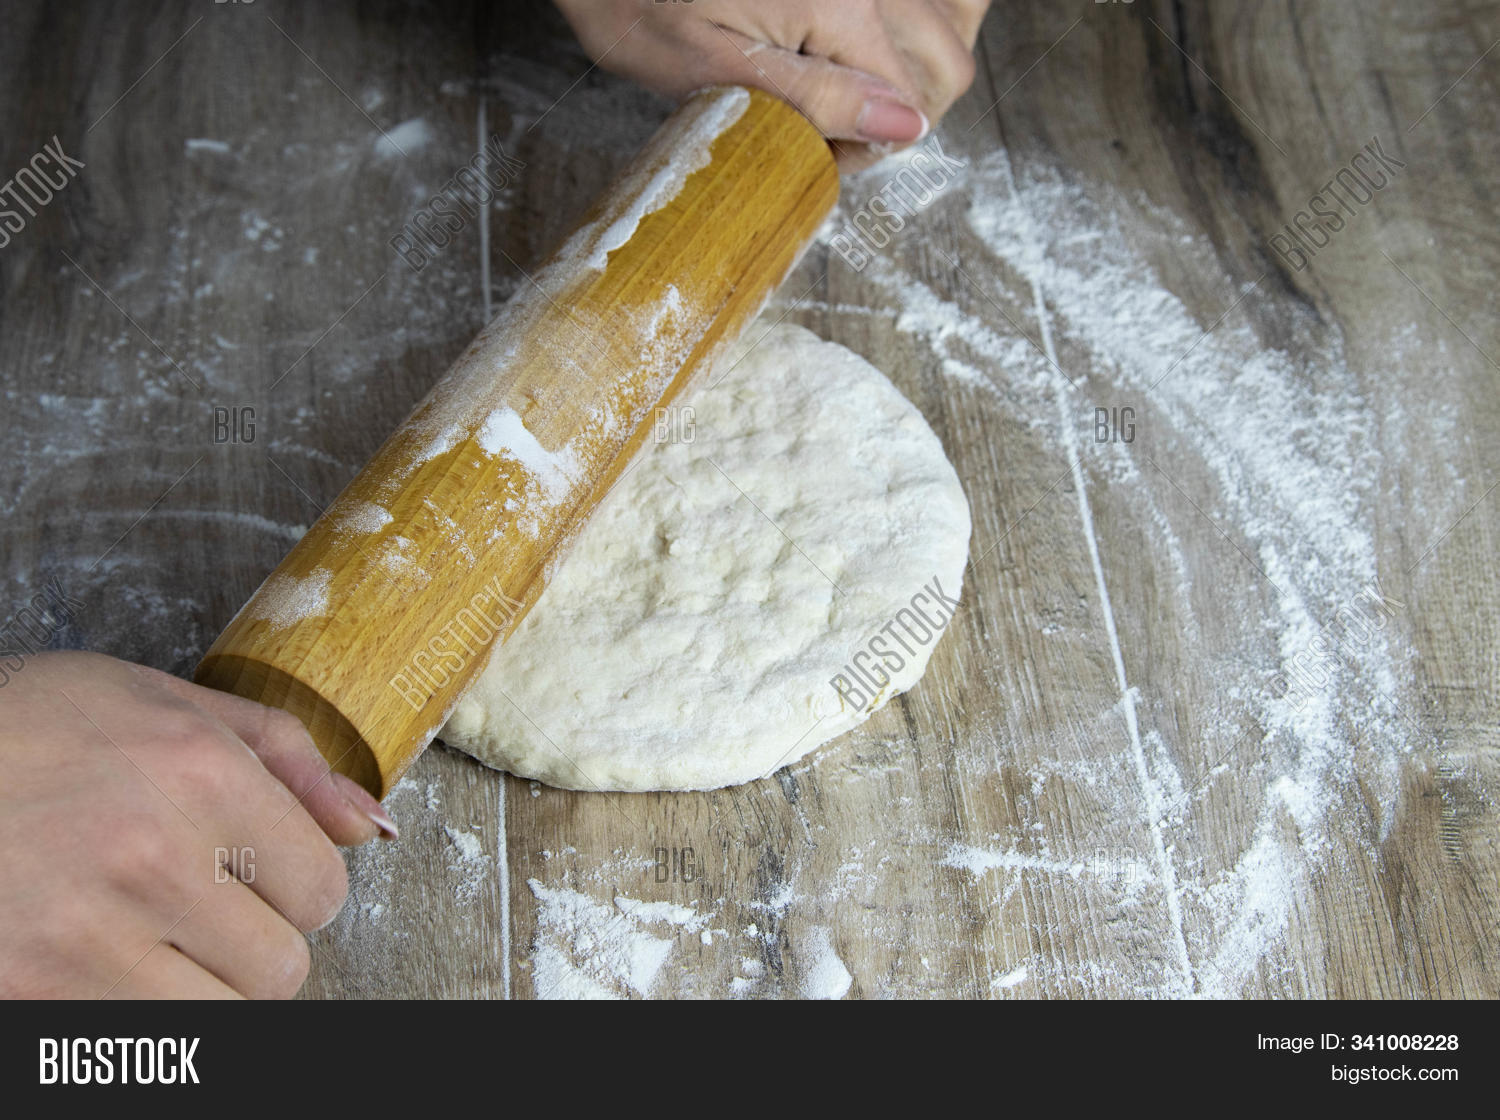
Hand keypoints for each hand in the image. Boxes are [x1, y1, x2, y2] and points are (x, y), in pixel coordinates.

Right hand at [0, 651, 396, 998]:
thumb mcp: (161, 701)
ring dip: (198, 990)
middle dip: (251, 944)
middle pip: (281, 970)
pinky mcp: (32, 998)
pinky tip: (102, 964)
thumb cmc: (27, 725)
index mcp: (200, 773)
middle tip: (194, 906)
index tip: (254, 871)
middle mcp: (152, 857)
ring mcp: (85, 938)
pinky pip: (139, 1049)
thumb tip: (371, 827)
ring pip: (218, 1020)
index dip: (294, 887)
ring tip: (147, 936)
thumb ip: (284, 757)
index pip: (323, 890)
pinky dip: (134, 1020)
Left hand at [553, 0, 989, 169]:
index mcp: (841, 4)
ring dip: (918, 65)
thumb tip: (906, 129)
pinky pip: (927, 0)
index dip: (870, 145)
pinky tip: (873, 49)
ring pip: (949, 22)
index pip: (910, 101)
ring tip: (853, 88)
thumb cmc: (639, 4)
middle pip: (946, 59)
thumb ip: (818, 100)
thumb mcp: (719, 72)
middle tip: (837, 126)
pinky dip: (913, 26)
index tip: (820, 152)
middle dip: (903, 110)